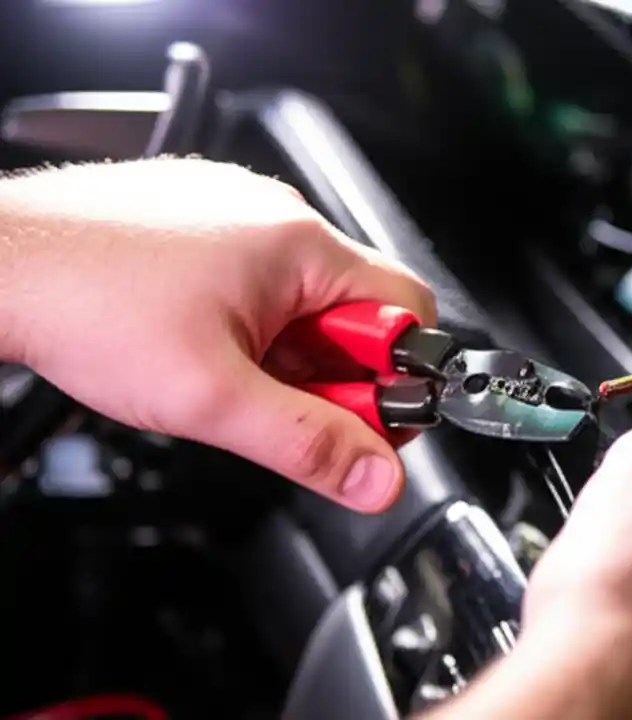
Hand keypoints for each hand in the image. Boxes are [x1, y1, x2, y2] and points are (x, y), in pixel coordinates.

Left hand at [0, 159, 434, 511]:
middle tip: (281, 408)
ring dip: (287, 353)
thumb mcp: (211, 399)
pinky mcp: (201, 220)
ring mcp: (236, 212)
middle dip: (332, 371)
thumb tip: (376, 476)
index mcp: (301, 244)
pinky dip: (250, 327)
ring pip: (303, 301)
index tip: (364, 419)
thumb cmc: (83, 303)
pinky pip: (259, 282)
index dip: (394, 376)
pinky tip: (202, 348)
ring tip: (227, 378)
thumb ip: (308, 445)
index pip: (407, 310)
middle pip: (355, 309)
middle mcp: (277, 215)